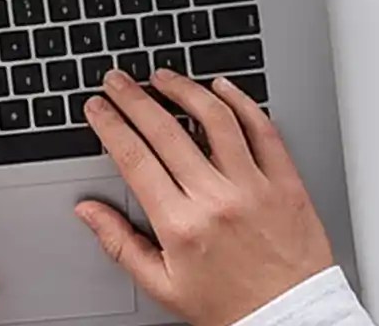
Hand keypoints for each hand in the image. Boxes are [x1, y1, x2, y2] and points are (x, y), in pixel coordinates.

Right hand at [77, 70, 333, 325]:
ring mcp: (254, 187)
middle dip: (133, 98)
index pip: (134, 158)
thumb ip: (119, 243)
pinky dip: (240, 102)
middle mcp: (216, 200)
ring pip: (214, 119)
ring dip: (184, 89)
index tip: (97, 107)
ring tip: (163, 76)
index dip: (109, 125)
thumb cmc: (229, 306)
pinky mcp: (286, 182)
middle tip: (117, 80)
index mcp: (180, 226)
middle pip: (165, 130)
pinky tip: (221, 88)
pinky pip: (263, 130)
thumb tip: (87, 211)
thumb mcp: (162, 284)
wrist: (291, 320)